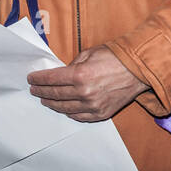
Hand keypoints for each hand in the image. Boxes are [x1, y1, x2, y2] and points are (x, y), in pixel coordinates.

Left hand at [27, 46, 147, 120]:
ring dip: (52, 104)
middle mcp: (84, 92)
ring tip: (45, 99)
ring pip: (65, 108)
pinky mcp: (101, 114)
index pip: (52, 79)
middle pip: (55, 95)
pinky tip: (63, 109)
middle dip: (42, 92)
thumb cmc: (115, 58)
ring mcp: (93, 106)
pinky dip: (69, 113)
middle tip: (34, 90)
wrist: (138, 70)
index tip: (31, 79)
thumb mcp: (89, 53)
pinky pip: (79, 117)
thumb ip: (72, 64)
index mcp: (80, 75)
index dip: (39, 79)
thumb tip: (61, 73)